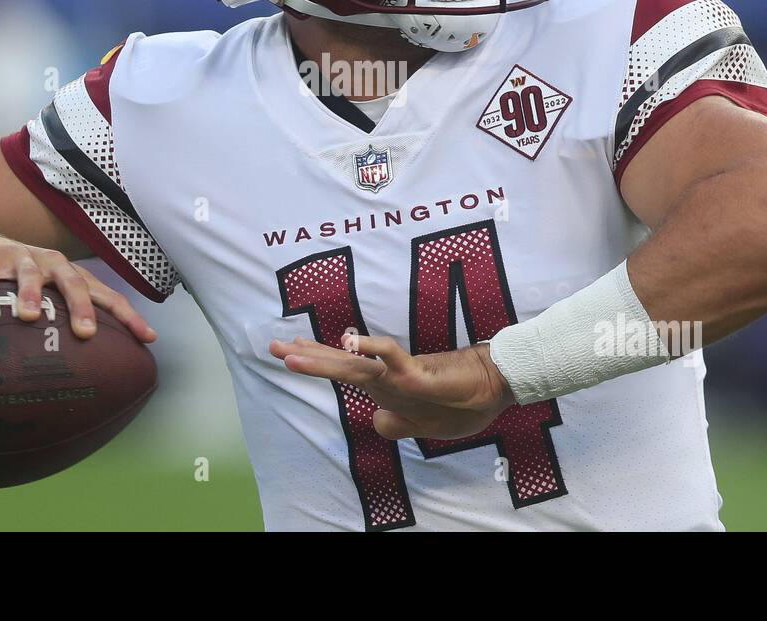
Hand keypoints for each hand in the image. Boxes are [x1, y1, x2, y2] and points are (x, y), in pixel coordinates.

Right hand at [0, 224, 155, 343]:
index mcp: (73, 277)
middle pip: (73, 282)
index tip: (148, 338)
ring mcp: (22, 258)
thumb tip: (90, 371)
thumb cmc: (26, 282)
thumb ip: (66, 325)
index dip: (128, 317)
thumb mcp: (51, 298)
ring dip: (30, 294)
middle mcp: (53, 264)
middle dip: (81, 306)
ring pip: (30, 274)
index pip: (108, 297)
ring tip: (27, 316)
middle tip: (85, 332)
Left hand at [268, 332, 515, 440]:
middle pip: (339, 366)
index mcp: (385, 388)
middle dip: (305, 357)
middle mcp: (386, 379)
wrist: (494, 386)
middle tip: (271, 346)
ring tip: (289, 352)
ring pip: (353, 365)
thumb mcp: (423, 424)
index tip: (292, 352)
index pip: (343, 372)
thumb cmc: (461, 401)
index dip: (316, 362)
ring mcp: (399, 376)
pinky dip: (372, 349)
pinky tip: (353, 342)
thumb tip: (376, 421)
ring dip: (320, 360)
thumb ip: (397, 423)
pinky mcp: (418, 375)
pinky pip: (391, 359)